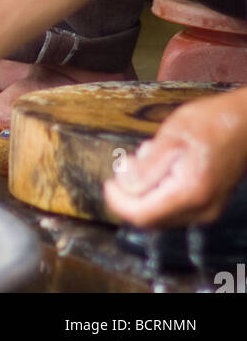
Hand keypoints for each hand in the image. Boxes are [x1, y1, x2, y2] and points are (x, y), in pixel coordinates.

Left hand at [103, 89, 246, 228]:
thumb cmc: (210, 122)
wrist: (246, 123)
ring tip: (149, 156)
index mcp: (190, 193)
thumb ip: (147, 166)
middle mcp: (200, 211)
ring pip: (161, 214)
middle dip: (131, 194)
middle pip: (151, 218)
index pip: (142, 215)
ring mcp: (207, 211)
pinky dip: (159, 191)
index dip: (119, 201)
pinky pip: (174, 208)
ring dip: (145, 191)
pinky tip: (163, 164)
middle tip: (128, 162)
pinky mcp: (208, 206)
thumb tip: (123, 185)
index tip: (108, 181)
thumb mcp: (171, 136)